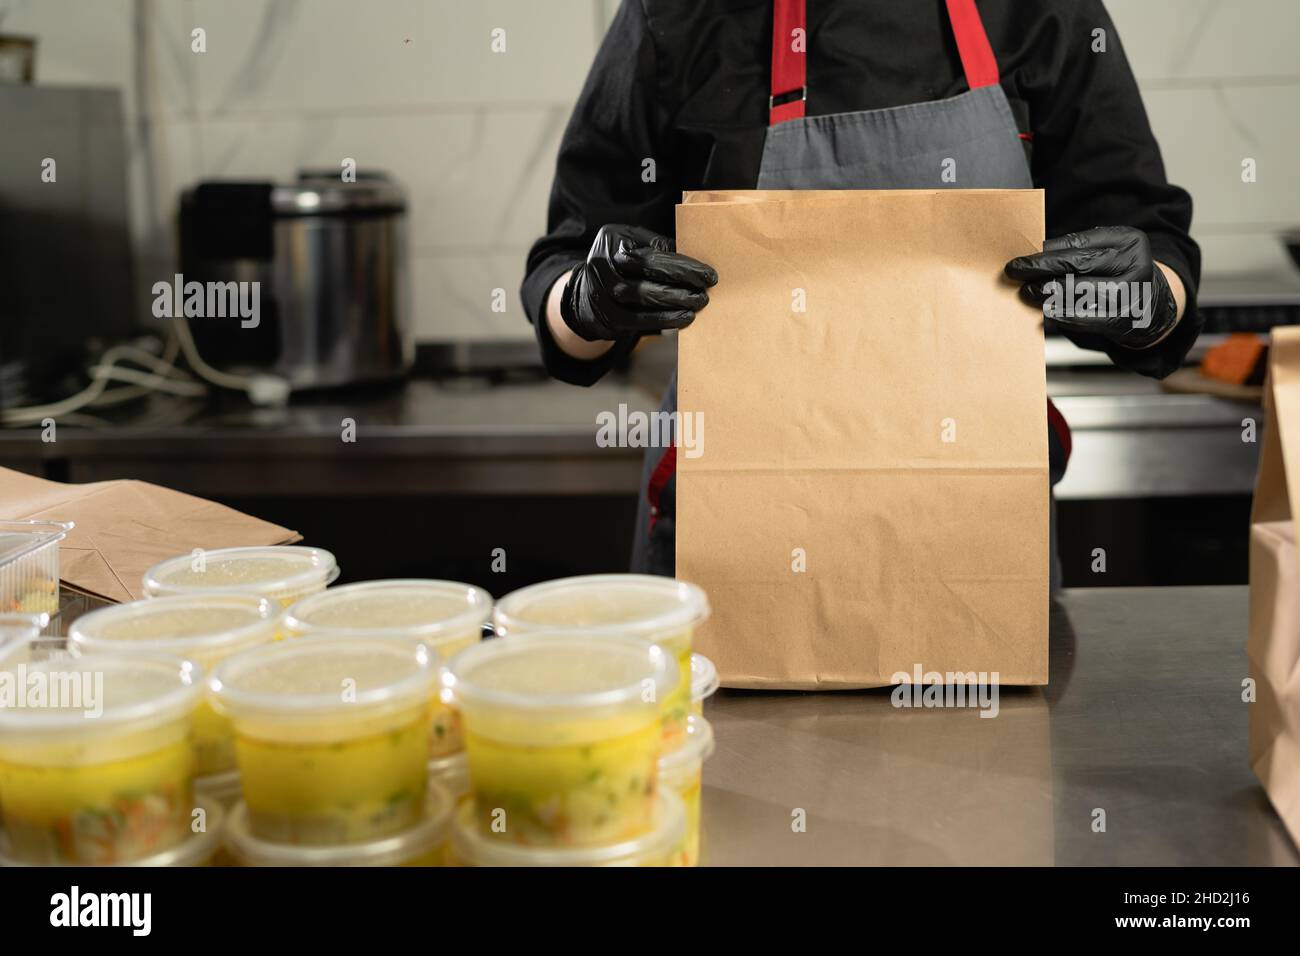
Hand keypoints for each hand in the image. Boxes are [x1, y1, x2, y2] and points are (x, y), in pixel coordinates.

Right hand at [560, 224, 717, 341]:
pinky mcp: (606, 315)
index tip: (708, 274)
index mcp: (612, 238)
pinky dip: (662, 320)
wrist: (590, 294)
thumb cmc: (623, 266)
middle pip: (645, 272)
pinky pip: (636, 320)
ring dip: (673, 302)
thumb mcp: (637, 245)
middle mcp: (601, 262)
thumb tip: (695, 263)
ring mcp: (600, 290)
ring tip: (697, 303)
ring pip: (640, 296)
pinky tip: (683, 318)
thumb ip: (660, 249)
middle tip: (705, 291)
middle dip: (680, 282)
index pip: (651, 253)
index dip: (681, 265)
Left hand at [1004, 226, 1177, 348]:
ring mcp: (1132, 293)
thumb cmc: (1119, 274)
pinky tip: (1048, 312)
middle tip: (1016, 272)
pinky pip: (1088, 318)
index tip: (1021, 257)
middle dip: (1042, 269)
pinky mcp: (1124, 319)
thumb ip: (1078, 251)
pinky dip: (1064, 315)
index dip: (1047, 251)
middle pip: (1079, 264)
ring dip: (1048, 293)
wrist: (1153, 306)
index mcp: (1129, 240)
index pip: (1080, 243)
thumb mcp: (1107, 253)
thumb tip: (1036, 253)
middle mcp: (1134, 264)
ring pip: (1081, 291)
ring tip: (1028, 292)